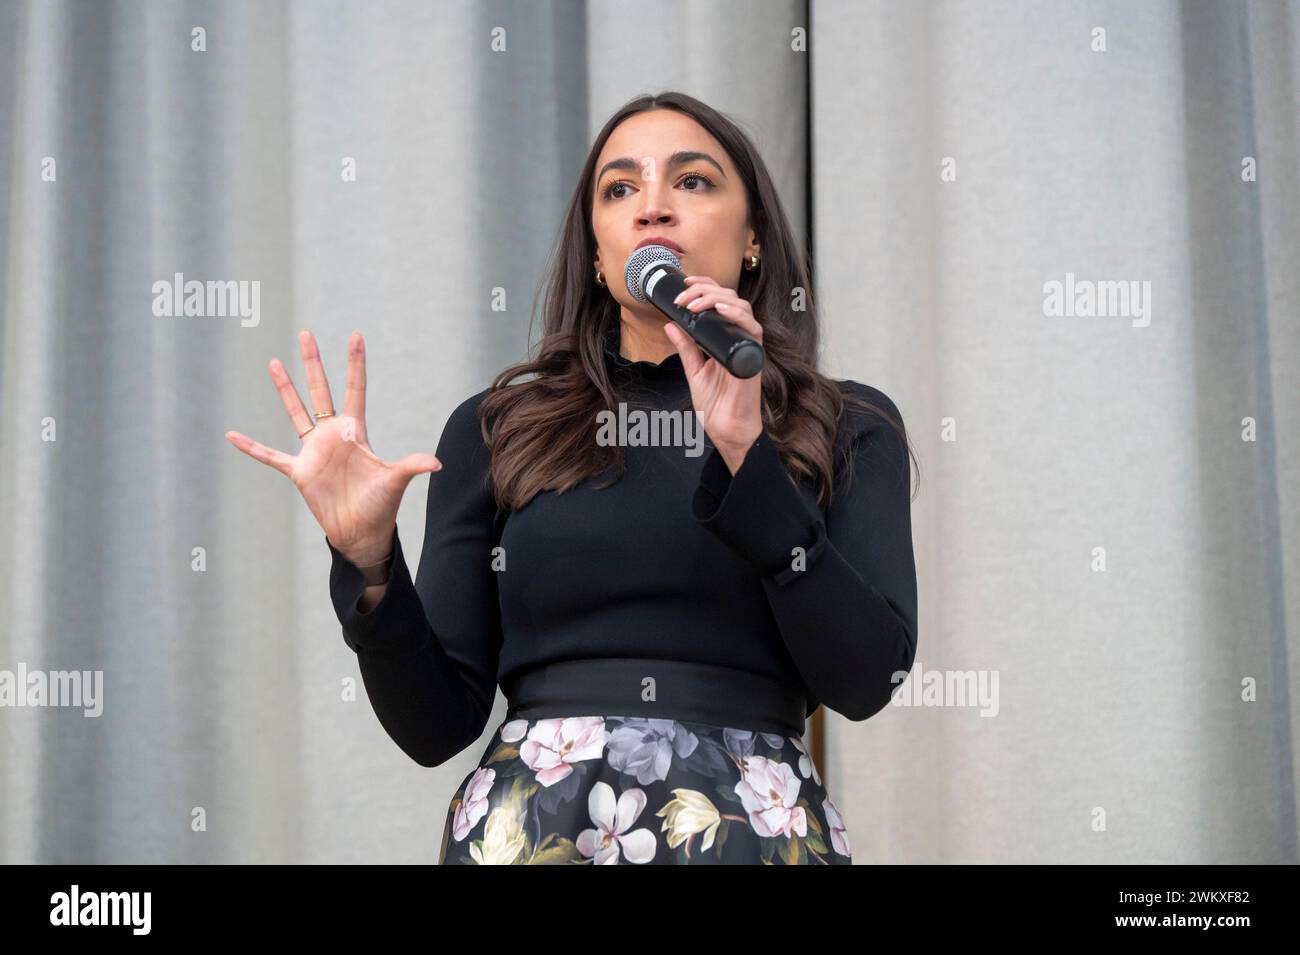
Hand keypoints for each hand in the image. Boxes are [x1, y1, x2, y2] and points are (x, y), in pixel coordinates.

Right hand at [225, 330, 441, 565]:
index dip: (355, 364)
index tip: (356, 336)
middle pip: (321, 390)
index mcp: (355, 431)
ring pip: (296, 412)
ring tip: (273, 362)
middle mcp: (333, 435)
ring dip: (285, 389)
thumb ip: (411, 466)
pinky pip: (270, 456)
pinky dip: (252, 448)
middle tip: (306, 334)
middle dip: (313, 363)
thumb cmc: (381, 506)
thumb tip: (436, 463)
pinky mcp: (300, 471)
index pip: (355, 389)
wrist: (361, 533)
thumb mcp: (395, 481)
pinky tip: (233, 436)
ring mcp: (314, 451)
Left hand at [663, 275, 763, 473]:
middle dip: (704, 291)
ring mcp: (747, 345)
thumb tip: (670, 325)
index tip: (685, 284)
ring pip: (741, 307)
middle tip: (683, 298)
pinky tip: (721, 310)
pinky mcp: (754, 356)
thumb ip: (685, 347)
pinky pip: (752, 328)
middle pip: (729, 298)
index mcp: (724, 337)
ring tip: (695, 304)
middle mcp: (737, 337)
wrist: (726, 427)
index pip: (719, 301)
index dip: (704, 287)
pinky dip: (737, 315)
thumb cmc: (716, 403)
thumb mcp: (694, 369)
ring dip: (716, 299)